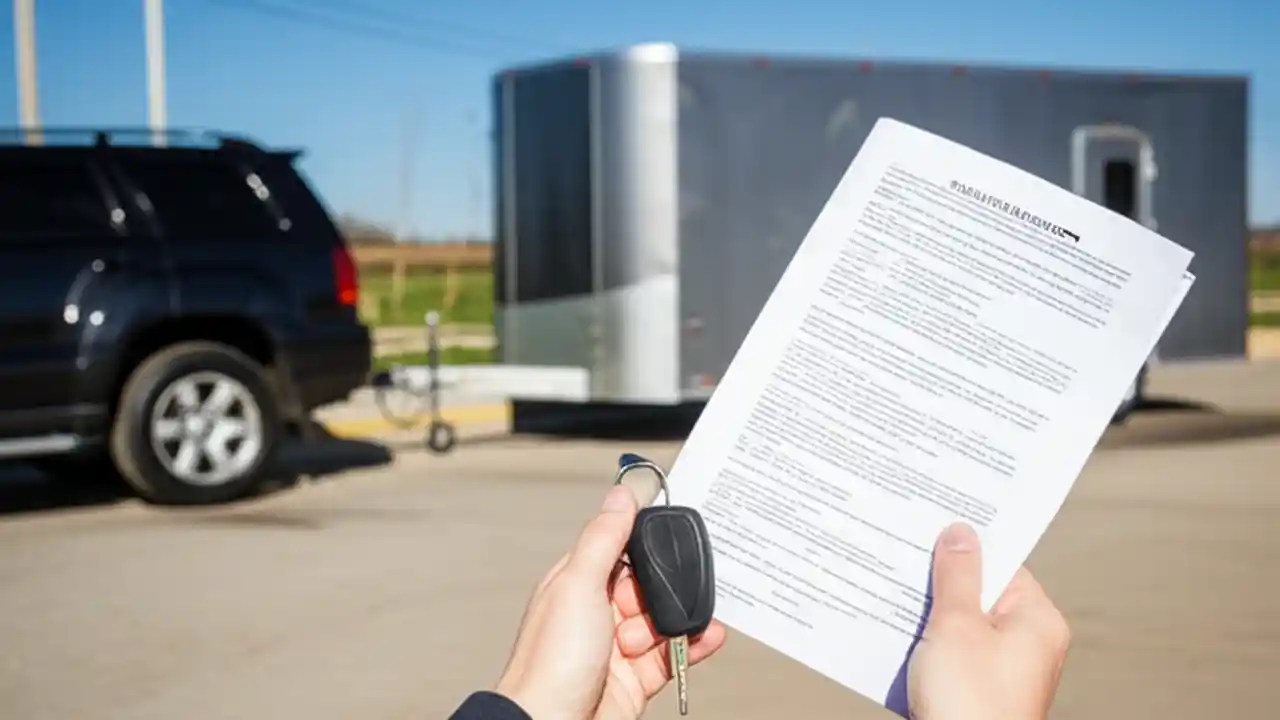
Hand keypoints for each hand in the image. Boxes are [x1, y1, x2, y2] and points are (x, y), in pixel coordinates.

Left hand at [495, 485, 727, 719]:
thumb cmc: (550, 663)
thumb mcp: (579, 585)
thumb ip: (605, 539)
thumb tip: (621, 493)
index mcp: (575, 584)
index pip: (618, 550)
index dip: (644, 545)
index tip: (674, 533)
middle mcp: (594, 614)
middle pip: (646, 587)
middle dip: (664, 591)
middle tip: (670, 594)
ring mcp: (615, 649)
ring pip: (661, 622)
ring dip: (676, 622)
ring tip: (678, 626)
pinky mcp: (635, 679)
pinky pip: (671, 655)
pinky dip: (692, 646)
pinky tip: (708, 637)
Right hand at [907, 523, 1070, 719]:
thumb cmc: (970, 704)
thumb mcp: (956, 626)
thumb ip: (957, 575)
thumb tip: (960, 533)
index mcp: (1038, 621)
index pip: (1003, 564)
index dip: (966, 546)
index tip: (930, 527)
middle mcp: (1030, 644)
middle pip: (980, 593)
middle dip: (940, 583)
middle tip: (903, 560)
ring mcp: (1006, 672)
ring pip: (962, 626)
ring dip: (929, 616)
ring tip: (894, 599)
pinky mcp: (981, 692)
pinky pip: (954, 655)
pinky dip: (929, 646)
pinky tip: (899, 639)